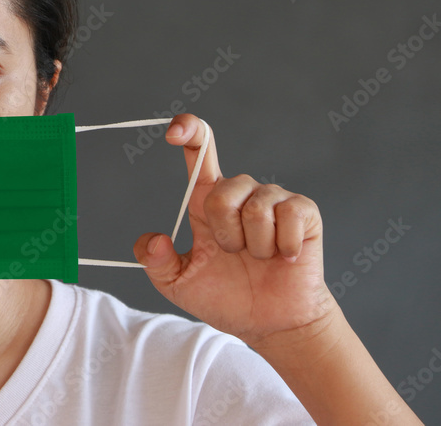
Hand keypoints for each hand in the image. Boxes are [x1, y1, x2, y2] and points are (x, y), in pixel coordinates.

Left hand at [133, 114, 335, 346]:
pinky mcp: (303, 212)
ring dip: (254, 244)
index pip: (198, 153)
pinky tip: (283, 257)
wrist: (268, 324)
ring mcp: (272, 200)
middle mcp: (240, 193)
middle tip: (233, 253)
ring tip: (259, 258)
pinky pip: (288, 214)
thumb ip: (155, 262)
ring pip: (256, 207)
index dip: (189, 131)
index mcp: (207, 201)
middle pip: (222, 191)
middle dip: (224, 232)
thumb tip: (155, 241)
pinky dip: (282, 245)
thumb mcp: (177, 284)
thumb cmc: (225, 298)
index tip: (173, 132)